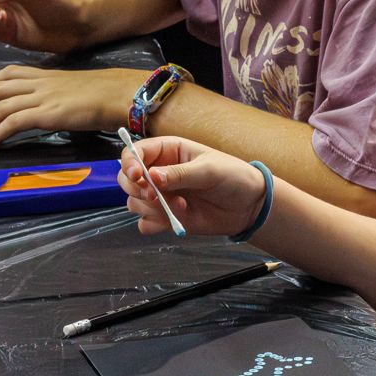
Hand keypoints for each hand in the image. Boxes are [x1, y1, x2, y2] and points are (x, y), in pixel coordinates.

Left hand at [0, 65, 144, 148]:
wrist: (118, 95)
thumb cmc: (105, 95)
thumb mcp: (75, 89)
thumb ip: (58, 96)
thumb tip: (51, 108)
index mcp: (46, 75)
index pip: (8, 73)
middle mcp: (40, 83)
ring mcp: (42, 97)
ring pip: (0, 105)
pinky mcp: (47, 113)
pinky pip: (13, 122)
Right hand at [118, 137, 268, 237]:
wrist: (248, 206)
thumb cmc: (233, 177)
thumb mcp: (209, 170)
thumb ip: (180, 174)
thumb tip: (152, 176)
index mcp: (168, 151)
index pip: (134, 152)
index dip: (129, 164)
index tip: (137, 176)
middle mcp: (159, 173)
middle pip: (126, 179)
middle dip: (137, 189)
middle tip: (156, 196)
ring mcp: (161, 196)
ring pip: (134, 202)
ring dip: (152, 208)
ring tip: (181, 207)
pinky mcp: (166, 217)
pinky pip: (145, 223)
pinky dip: (154, 224)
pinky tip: (175, 221)